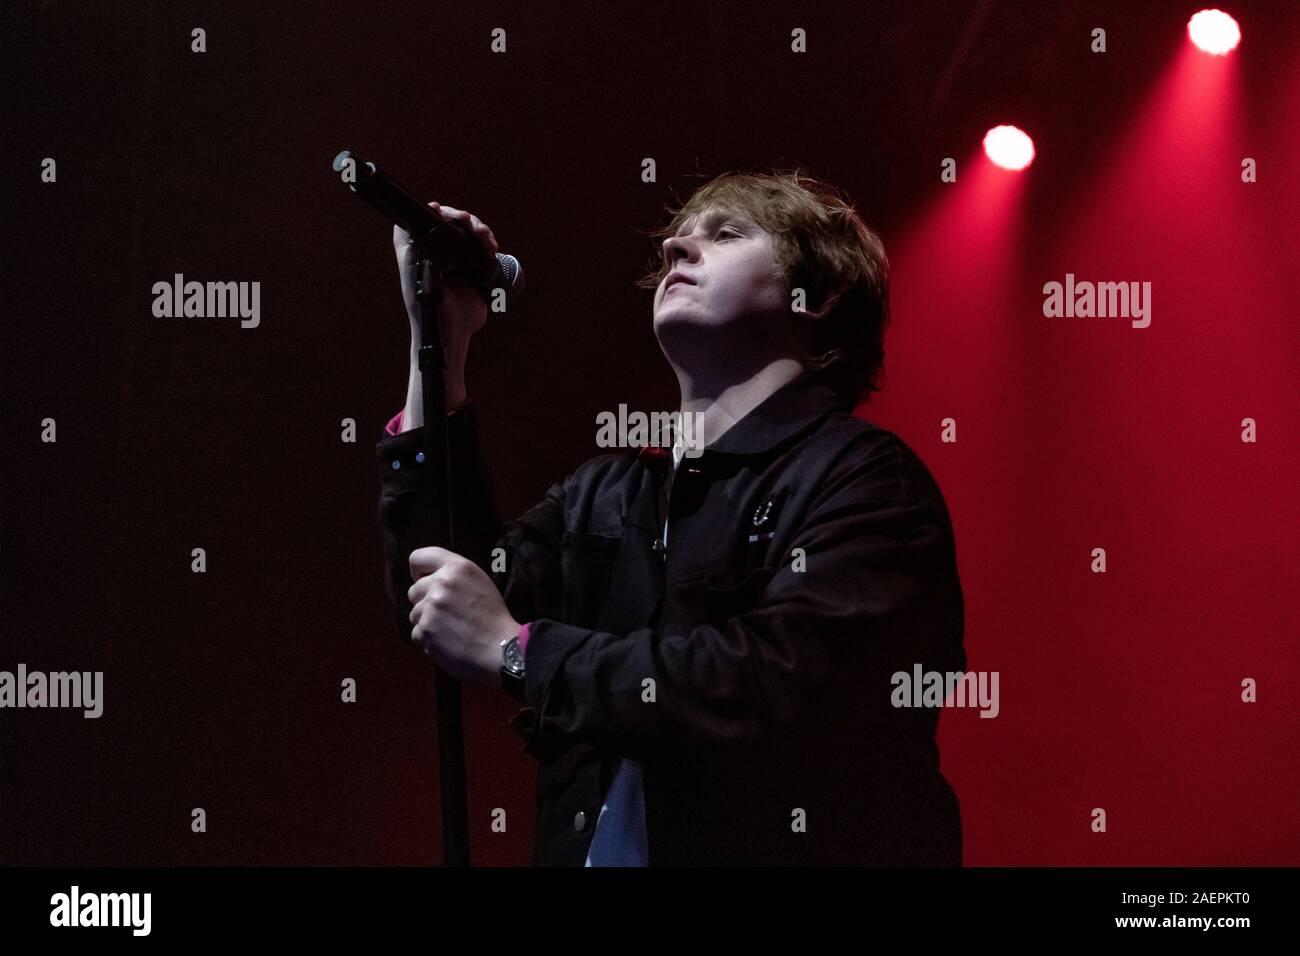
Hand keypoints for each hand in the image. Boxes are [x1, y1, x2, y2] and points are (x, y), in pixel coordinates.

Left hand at [393, 202, 497, 346]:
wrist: (451, 332)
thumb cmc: (426, 307)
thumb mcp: (412, 274)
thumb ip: (408, 250)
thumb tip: (405, 223)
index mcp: (424, 250)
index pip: (430, 220)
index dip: (438, 211)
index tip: (442, 210)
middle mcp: (440, 252)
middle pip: (453, 222)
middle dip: (464, 218)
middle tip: (470, 223)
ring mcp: (459, 259)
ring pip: (470, 233)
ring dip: (479, 229)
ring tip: (486, 238)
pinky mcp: (475, 269)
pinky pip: (483, 248)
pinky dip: (488, 243)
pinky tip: (491, 247)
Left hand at [407, 546, 519, 682]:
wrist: (500, 649)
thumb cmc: (493, 616)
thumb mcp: (479, 582)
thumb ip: (453, 574)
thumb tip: (428, 578)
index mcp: (457, 568)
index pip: (418, 557)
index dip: (418, 572)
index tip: (426, 582)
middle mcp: (441, 583)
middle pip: (414, 590)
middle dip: (425, 602)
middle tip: (447, 613)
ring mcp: (430, 607)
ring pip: (414, 613)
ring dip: (427, 622)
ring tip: (450, 629)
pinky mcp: (425, 630)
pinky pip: (416, 633)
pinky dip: (428, 640)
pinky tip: (447, 642)